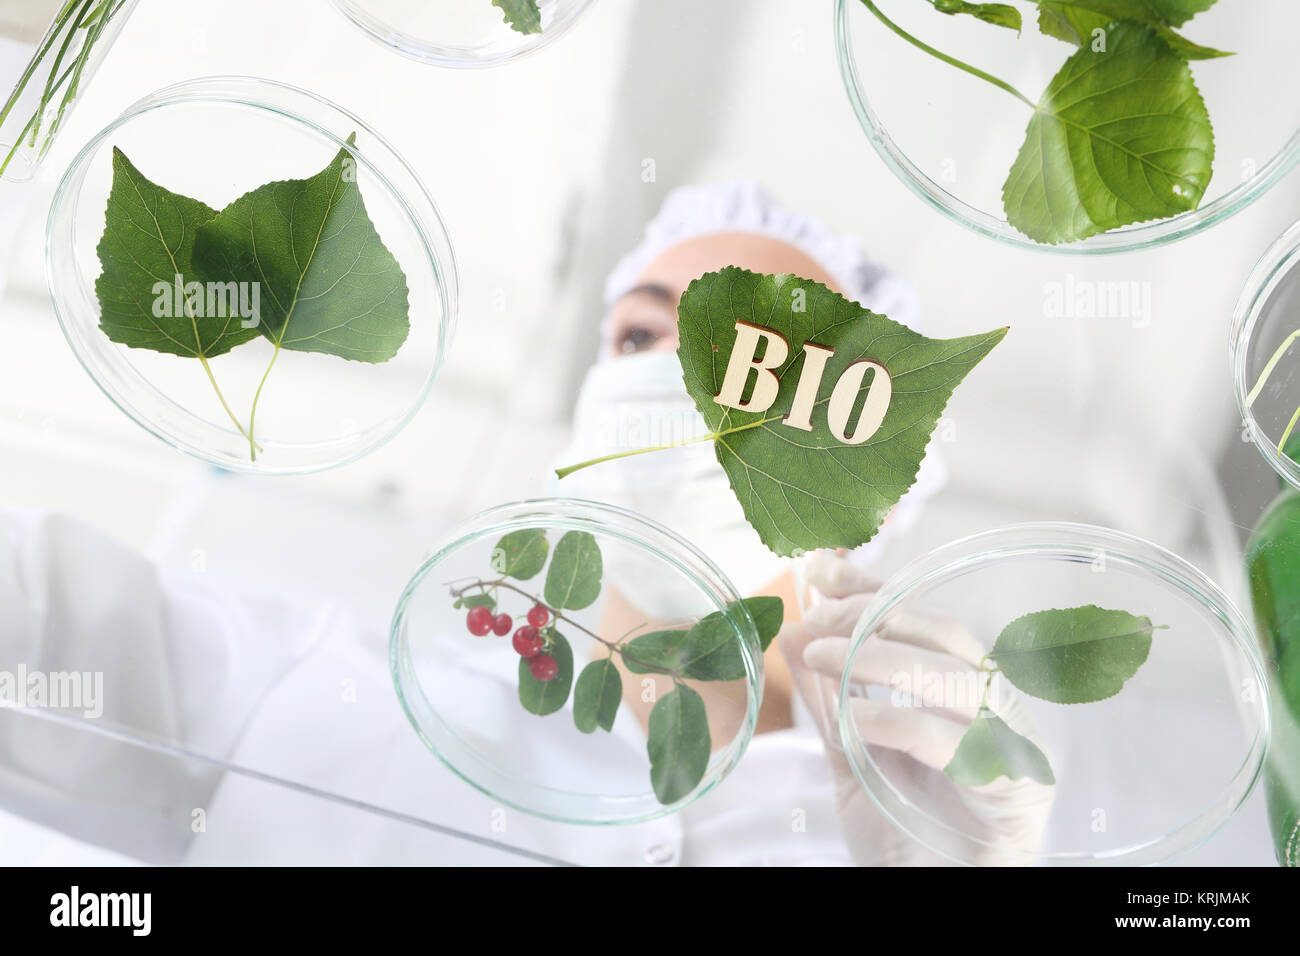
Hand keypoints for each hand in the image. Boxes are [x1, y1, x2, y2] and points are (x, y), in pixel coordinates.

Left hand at [780, 551, 1054, 865]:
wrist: (935, 898)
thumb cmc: (905, 832)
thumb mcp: (851, 754)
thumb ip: (829, 699)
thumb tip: (795, 632)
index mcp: (959, 689)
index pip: (920, 618)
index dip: (873, 587)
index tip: (820, 571)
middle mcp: (991, 705)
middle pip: (942, 631)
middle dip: (873, 614)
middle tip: (817, 618)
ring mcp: (1008, 742)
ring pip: (954, 673)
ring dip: (882, 656)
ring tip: (824, 655)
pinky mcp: (1014, 787)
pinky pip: (953, 739)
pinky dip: (898, 718)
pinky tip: (854, 715)